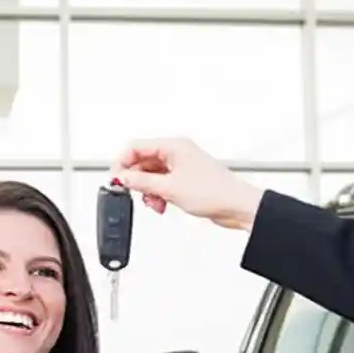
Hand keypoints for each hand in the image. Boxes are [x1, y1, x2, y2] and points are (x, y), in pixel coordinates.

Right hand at [109, 137, 263, 230]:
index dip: (122, 163)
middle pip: (142, 162)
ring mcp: (181, 167)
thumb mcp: (169, 188)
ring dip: (148, 190)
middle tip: (135, 193)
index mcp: (174, 146)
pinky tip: (162, 204)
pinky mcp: (185, 180)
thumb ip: (141, 182)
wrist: (236, 206)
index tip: (117, 179)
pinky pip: (162, 184)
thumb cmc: (214, 192)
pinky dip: (158, 194)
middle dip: (136, 180)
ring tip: (154, 202)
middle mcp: (177, 153)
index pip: (136, 147)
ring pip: (151, 175)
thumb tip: (122, 177)